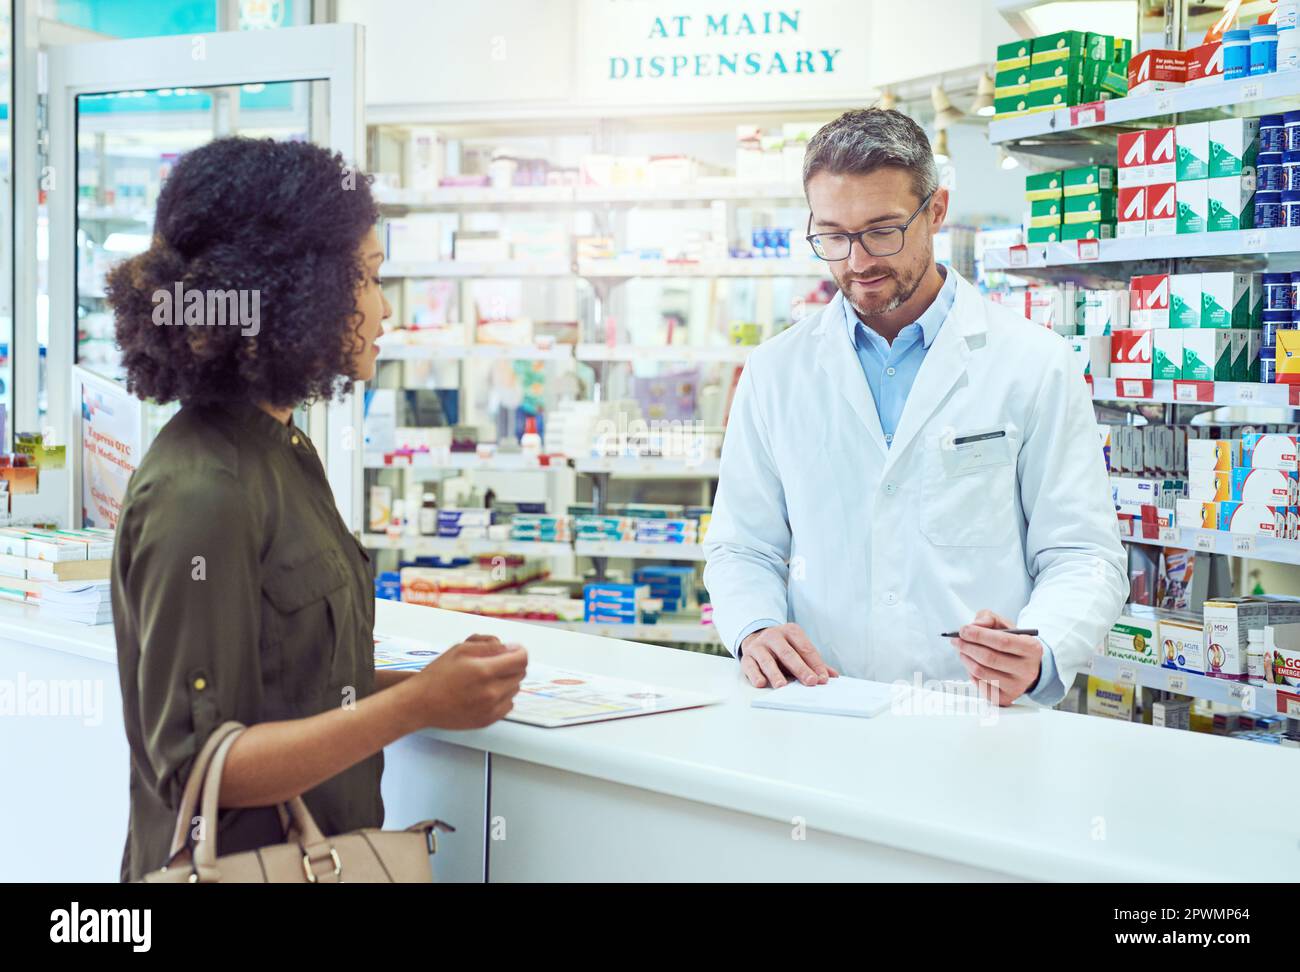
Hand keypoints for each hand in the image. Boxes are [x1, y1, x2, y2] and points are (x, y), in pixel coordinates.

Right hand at [405, 634, 527, 729]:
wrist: (420, 703)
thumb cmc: (437, 675)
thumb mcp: (461, 649)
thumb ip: (489, 646)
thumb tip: (511, 647)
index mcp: (485, 671)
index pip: (521, 659)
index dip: (519, 651)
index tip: (514, 649)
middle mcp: (491, 691)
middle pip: (520, 673)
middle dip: (512, 664)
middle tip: (496, 662)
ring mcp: (490, 708)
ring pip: (515, 689)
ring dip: (507, 680)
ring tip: (487, 677)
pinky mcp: (487, 720)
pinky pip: (508, 705)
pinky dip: (503, 696)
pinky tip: (487, 691)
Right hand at [739, 623, 838, 687]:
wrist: (756, 640)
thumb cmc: (783, 649)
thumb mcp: (799, 650)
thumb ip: (814, 662)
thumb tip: (833, 676)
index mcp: (790, 631)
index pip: (805, 648)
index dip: (815, 664)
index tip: (823, 678)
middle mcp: (773, 636)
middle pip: (788, 653)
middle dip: (800, 668)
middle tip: (810, 681)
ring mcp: (758, 646)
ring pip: (767, 660)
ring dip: (775, 673)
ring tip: (782, 686)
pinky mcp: (746, 657)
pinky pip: (750, 666)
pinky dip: (755, 675)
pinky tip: (762, 683)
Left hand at [949, 609, 1042, 706]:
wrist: (1025, 667)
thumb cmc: (1012, 644)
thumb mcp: (1005, 625)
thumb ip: (989, 618)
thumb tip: (974, 625)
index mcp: (1032, 648)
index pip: (1002, 642)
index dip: (979, 635)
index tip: (963, 630)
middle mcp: (1027, 670)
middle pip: (989, 658)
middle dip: (968, 647)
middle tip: (956, 640)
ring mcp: (1017, 687)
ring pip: (982, 672)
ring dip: (966, 659)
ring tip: (962, 650)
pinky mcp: (1005, 698)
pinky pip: (980, 686)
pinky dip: (971, 674)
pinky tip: (971, 665)